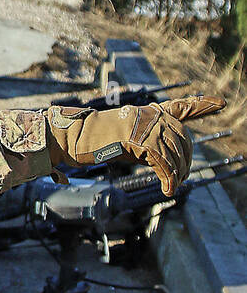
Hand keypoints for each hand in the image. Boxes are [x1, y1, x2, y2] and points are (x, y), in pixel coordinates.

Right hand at [45, 95, 225, 197]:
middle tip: (180, 180)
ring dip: (177, 174)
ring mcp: (143, 124)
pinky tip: (167, 189)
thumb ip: (148, 150)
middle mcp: (148, 114)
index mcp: (146, 114)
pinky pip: (163, 161)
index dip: (202, 104)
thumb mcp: (126, 146)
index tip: (222, 102)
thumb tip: (168, 167)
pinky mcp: (137, 138)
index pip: (180, 107)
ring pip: (175, 151)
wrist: (71, 139)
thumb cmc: (92, 145)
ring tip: (172, 187)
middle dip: (186, 162)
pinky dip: (169, 178)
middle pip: (182, 138)